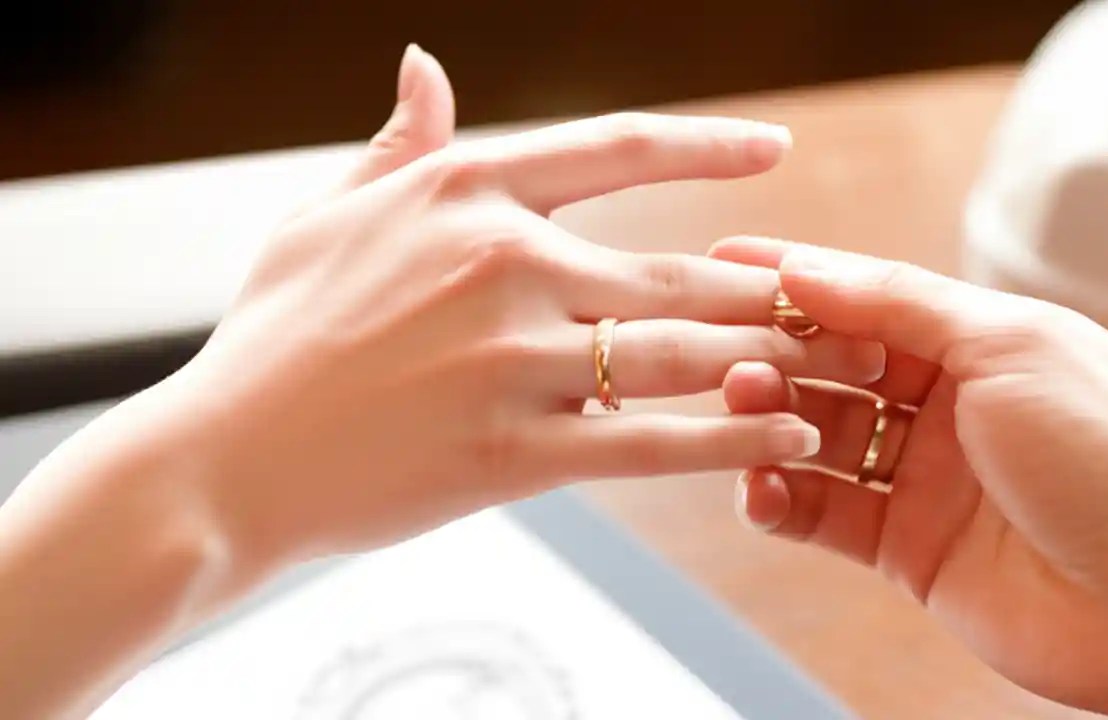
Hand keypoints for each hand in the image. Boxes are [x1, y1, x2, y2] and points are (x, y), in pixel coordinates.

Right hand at [155, 91, 909, 571]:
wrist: (222, 460)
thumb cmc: (273, 335)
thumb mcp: (326, 214)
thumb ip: (399, 144)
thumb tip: (425, 65)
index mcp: (464, 191)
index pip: (615, 148)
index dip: (706, 148)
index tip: (771, 150)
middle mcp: (503, 260)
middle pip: (675, 268)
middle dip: (765, 288)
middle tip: (833, 299)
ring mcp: (513, 356)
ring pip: (678, 352)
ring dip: (768, 360)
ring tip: (833, 368)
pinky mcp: (515, 449)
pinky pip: (649, 442)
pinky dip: (727, 440)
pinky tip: (783, 439)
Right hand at [715, 237, 1107, 719]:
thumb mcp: (1010, 346)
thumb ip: (900, 306)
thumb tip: (808, 267)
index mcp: (979, 343)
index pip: (868, 299)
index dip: (797, 279)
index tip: (724, 262)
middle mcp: (947, 406)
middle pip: (834, 368)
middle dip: (776, 353)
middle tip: (726, 350)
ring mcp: (924, 478)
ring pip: (819, 437)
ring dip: (770, 420)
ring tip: (740, 408)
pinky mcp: (905, 547)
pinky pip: (822, 513)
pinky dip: (780, 498)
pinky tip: (758, 485)